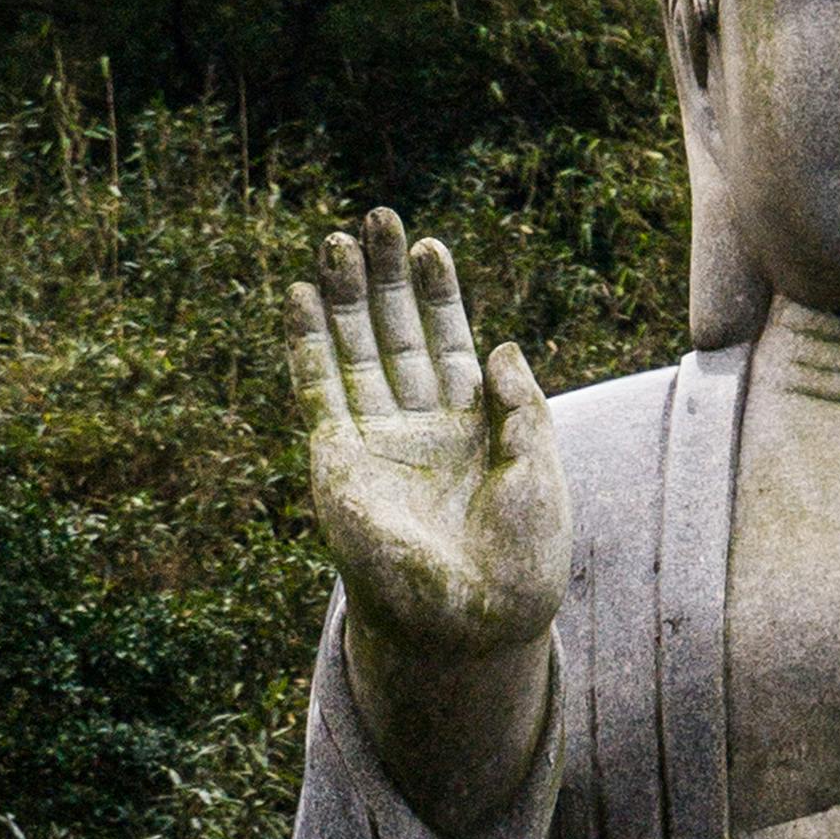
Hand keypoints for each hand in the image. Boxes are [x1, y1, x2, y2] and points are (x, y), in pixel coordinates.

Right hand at [284, 214, 570, 821]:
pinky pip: (319, 392)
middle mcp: (421, 428)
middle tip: (377, 218)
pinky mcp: (340, 462)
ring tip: (333, 241)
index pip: (450, 345)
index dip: (441, 296)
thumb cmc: (522, 557)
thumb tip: (500, 344)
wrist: (475, 620)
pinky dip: (306, 345)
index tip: (432, 246)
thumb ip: (521, 402)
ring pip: (354, 353)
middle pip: (398, 336)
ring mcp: (377, 443)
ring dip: (342, 298)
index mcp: (473, 428)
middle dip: (387, 278)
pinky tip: (298, 297)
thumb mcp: (541, 466)